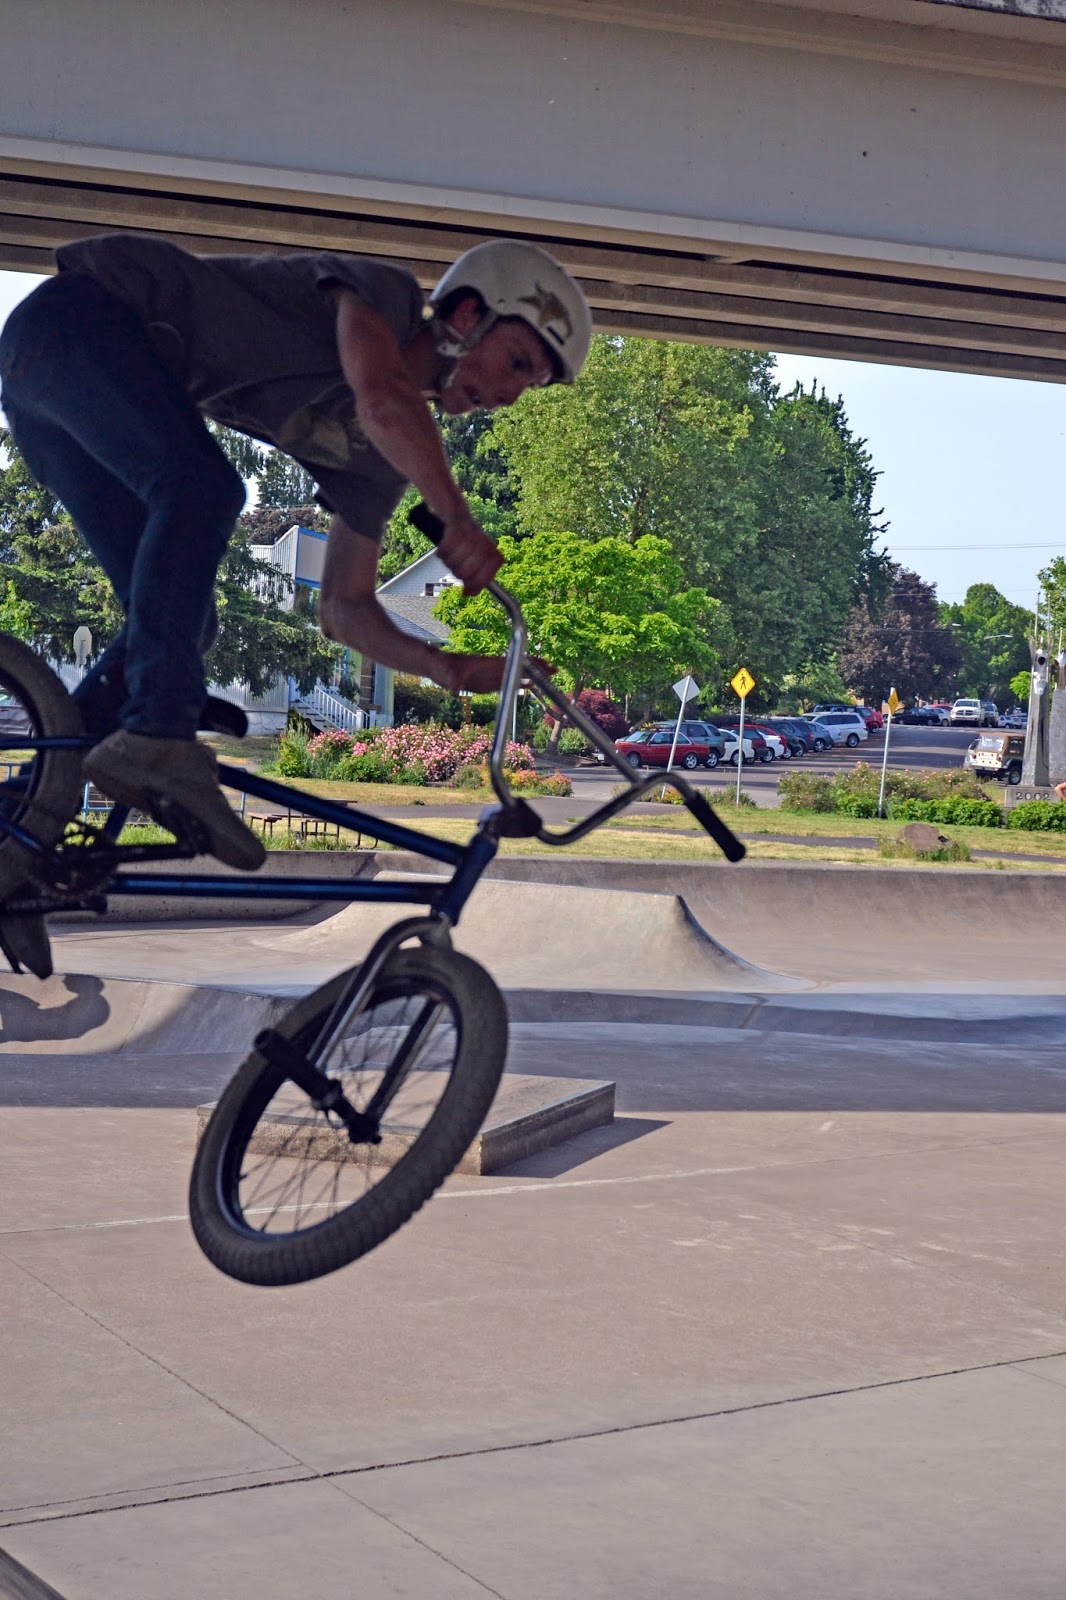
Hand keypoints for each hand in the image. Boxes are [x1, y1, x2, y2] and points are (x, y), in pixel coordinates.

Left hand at [432, 653, 556, 693]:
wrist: (437, 667)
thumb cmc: (443, 669)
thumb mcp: (449, 676)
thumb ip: (454, 680)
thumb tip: (456, 685)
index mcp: (488, 665)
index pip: (514, 663)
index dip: (530, 664)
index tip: (544, 665)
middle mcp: (492, 669)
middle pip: (519, 667)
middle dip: (537, 668)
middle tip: (555, 670)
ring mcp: (490, 675)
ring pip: (515, 675)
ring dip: (531, 676)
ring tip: (547, 679)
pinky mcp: (486, 683)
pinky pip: (506, 684)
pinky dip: (519, 684)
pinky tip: (528, 686)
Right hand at [435, 507, 503, 593]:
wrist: (455, 508)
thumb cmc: (463, 537)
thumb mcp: (474, 556)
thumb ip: (475, 576)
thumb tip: (468, 594)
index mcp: (491, 552)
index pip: (484, 580)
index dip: (473, 587)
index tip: (467, 589)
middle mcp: (484, 543)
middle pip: (466, 574)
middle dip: (457, 572)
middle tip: (456, 563)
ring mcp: (471, 534)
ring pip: (454, 563)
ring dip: (447, 561)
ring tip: (450, 552)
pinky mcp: (457, 525)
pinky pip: (445, 550)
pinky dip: (441, 551)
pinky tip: (443, 547)